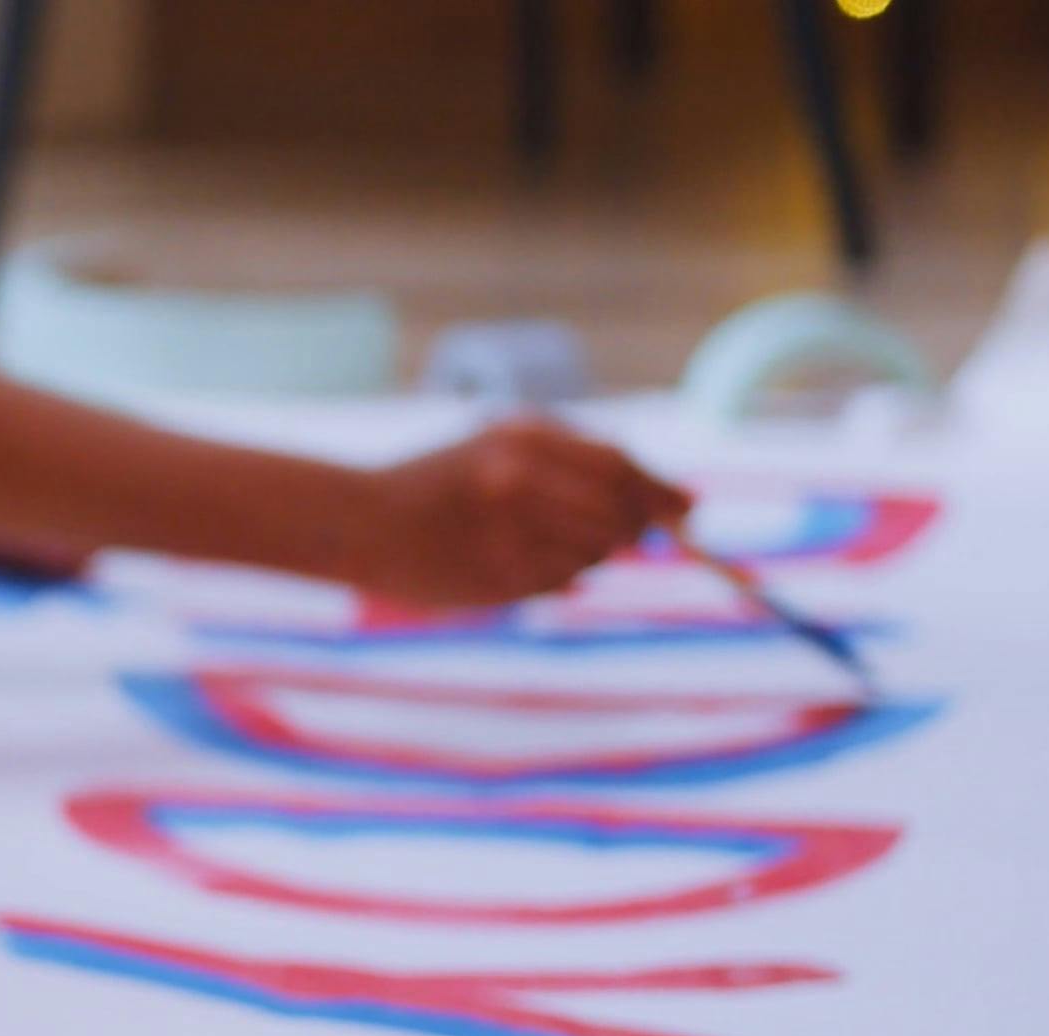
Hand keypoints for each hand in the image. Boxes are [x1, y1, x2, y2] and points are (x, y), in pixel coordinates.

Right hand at [342, 421, 692, 609]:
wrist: (361, 521)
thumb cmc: (439, 481)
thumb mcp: (505, 446)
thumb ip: (585, 464)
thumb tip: (683, 503)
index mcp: (525, 439)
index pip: (621, 468)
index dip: (660, 491)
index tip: (687, 509)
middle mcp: (521, 483)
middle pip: (617, 515)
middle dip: (630, 528)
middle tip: (622, 534)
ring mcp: (510, 534)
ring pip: (593, 555)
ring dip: (587, 553)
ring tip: (538, 539)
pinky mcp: (499, 578)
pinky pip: (559, 582)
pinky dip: (555, 575)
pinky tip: (515, 559)